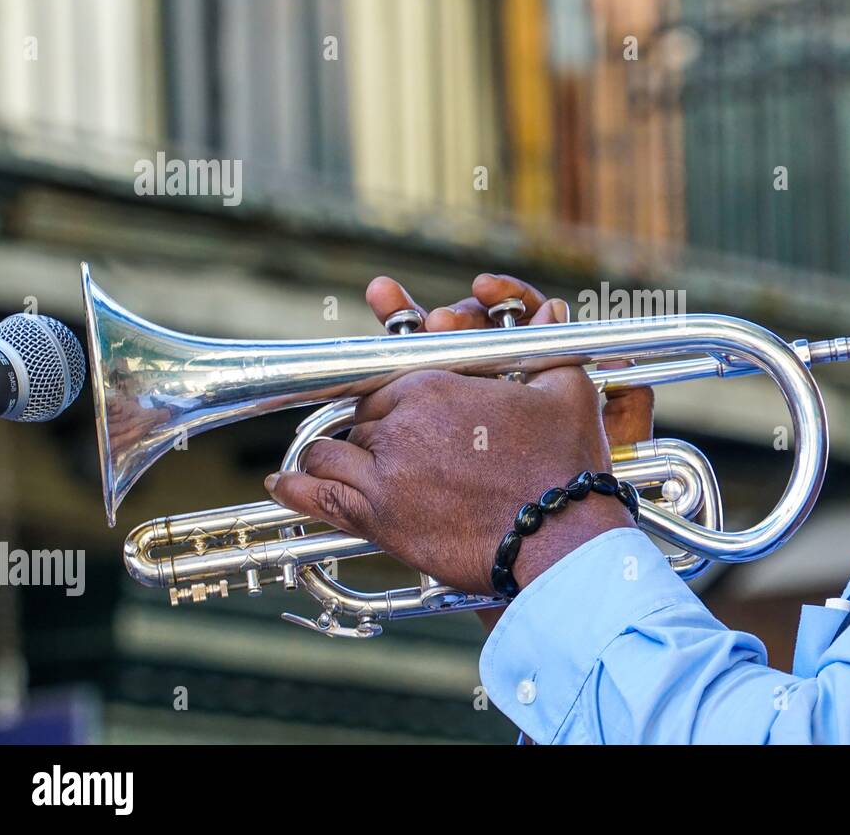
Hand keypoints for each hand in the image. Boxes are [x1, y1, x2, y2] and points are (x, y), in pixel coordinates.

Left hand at [262, 273, 642, 597]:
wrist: (561, 536)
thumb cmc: (567, 464)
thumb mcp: (567, 393)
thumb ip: (550, 348)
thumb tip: (553, 312)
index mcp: (435, 384)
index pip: (387, 384)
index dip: (393, 402)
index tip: (402, 418)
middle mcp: (401, 421)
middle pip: (361, 419)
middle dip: (371, 433)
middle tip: (390, 453)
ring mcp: (385, 469)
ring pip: (333, 452)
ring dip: (333, 458)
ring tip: (333, 466)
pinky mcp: (380, 517)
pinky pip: (318, 496)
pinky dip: (296, 487)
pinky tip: (282, 483)